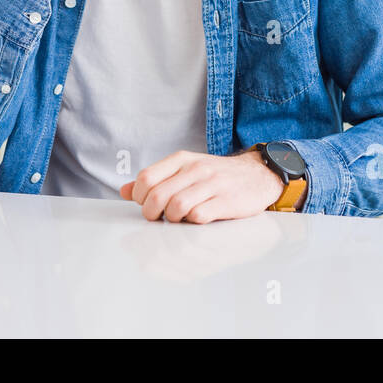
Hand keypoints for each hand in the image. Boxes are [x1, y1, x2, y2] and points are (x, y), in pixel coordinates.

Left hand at [118, 150, 285, 222]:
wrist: (258, 175)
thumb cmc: (216, 176)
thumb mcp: (185, 170)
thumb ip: (155, 180)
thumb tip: (124, 191)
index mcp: (181, 160)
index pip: (146, 178)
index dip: (140, 197)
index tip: (147, 205)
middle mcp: (195, 169)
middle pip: (157, 195)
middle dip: (151, 213)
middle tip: (158, 218)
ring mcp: (212, 184)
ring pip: (176, 206)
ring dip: (172, 219)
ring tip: (178, 219)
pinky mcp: (226, 201)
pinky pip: (198, 216)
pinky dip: (192, 223)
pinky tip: (196, 220)